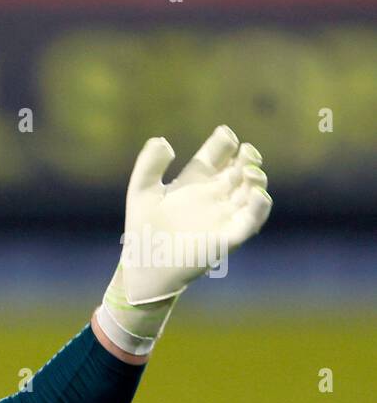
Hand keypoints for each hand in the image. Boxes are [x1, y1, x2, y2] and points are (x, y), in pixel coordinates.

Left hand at [119, 125, 271, 304]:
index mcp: (194, 181)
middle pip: (239, 169)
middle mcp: (214, 195)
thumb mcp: (141, 191)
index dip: (224, 142)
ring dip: (256, 178)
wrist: (144, 266)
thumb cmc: (142, 230)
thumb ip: (149, 164)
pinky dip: (260, 206)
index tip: (225, 135)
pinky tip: (258, 194)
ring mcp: (224, 214)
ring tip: (249, 170)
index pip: (217, 154)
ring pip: (252, 191)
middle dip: (247, 157)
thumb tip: (163, 141)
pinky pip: (252, 219)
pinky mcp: (230, 236)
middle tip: (245, 151)